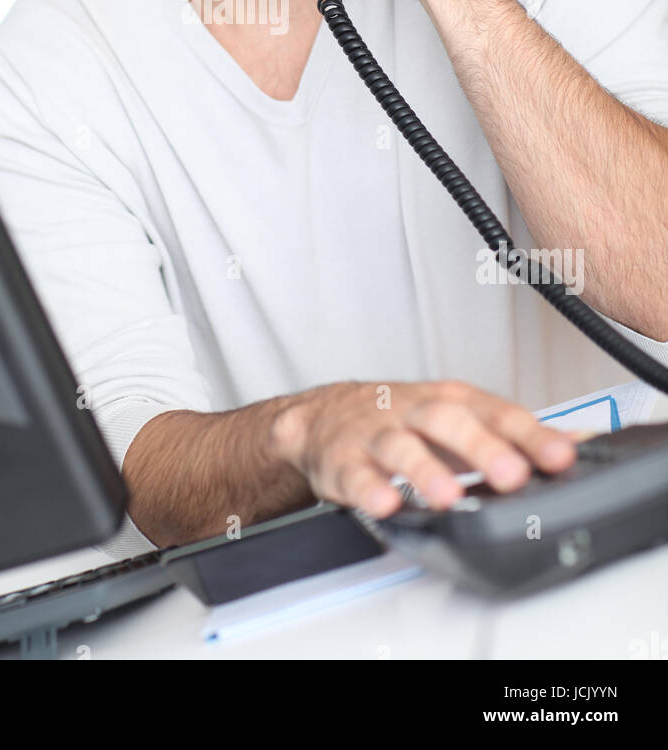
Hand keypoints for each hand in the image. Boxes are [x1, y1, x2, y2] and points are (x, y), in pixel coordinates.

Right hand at [269, 378, 576, 516]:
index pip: (496, 412)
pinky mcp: (344, 461)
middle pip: (449, 422)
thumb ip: (516, 434)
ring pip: (400, 447)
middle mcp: (417, 412)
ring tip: (449, 498)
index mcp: (452, 401)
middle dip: (482, 448)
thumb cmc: (405, 420)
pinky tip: (385, 503)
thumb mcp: (462, 418)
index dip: (530, 435)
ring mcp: (378, 435)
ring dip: (425, 471)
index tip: (561, 457)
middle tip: (512, 475)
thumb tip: (579, 442)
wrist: (324, 417)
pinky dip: (370, 489)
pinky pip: (356, 475)